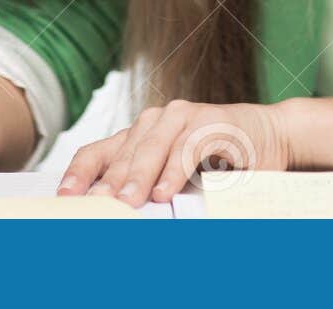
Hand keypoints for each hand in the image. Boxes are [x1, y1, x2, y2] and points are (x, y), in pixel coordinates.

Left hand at [58, 100, 292, 206]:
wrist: (268, 136)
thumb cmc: (216, 159)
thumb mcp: (175, 175)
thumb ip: (148, 187)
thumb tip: (114, 216)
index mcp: (139, 134)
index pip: (98, 152)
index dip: (78, 174)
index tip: (65, 198)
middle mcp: (155, 120)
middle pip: (122, 154)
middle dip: (108, 184)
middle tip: (96, 208)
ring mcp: (182, 117)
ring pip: (151, 148)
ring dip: (139, 177)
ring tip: (128, 203)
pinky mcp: (210, 122)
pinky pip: (186, 148)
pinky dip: (173, 171)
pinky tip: (164, 192)